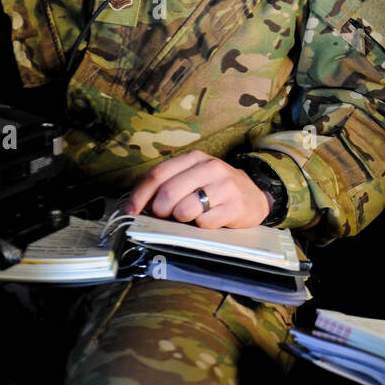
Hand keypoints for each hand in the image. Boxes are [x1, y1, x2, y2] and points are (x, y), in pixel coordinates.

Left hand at [124, 150, 271, 228]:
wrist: (253, 196)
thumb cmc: (214, 189)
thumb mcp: (192, 177)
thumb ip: (167, 184)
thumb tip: (138, 204)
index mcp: (194, 158)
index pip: (157, 175)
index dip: (140, 196)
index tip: (132, 211)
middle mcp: (210, 167)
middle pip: (168, 192)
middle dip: (160, 211)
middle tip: (165, 216)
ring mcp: (225, 186)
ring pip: (185, 209)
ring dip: (180, 219)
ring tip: (190, 217)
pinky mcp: (236, 206)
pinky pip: (204, 223)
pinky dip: (200, 226)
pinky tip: (209, 220)